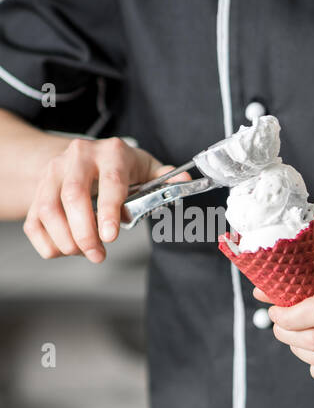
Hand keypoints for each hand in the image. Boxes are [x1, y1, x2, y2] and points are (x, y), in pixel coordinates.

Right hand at [23, 136, 187, 262]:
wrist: (82, 158)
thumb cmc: (120, 167)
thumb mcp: (146, 167)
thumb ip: (166, 177)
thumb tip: (185, 180)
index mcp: (110, 153)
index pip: (110, 182)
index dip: (108, 210)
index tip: (110, 236)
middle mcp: (77, 159)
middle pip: (72, 196)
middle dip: (84, 231)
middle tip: (97, 254)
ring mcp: (52, 173)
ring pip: (48, 208)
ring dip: (65, 238)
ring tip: (86, 252)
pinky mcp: (37, 190)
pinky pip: (34, 221)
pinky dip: (48, 242)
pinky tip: (67, 250)